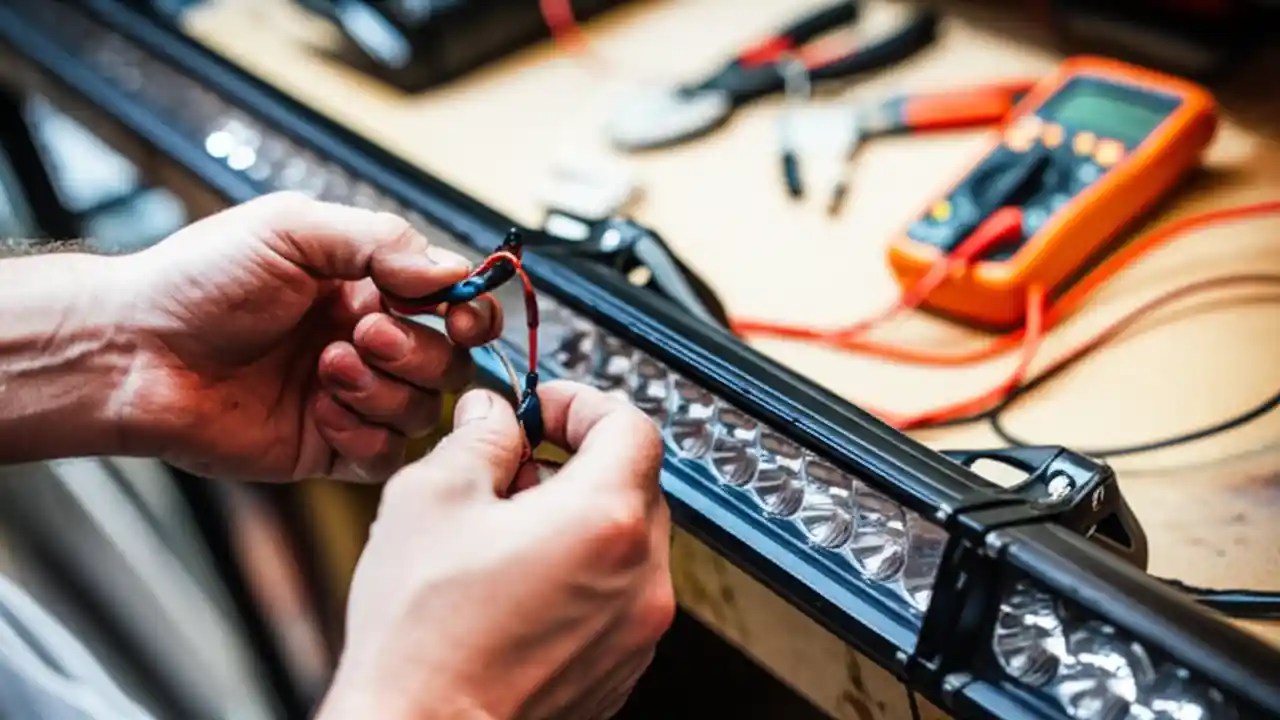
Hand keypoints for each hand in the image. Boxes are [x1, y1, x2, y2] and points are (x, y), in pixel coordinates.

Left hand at [116, 192, 502, 481]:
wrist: (134, 351)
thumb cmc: (200, 281)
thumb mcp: (293, 229)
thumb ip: (382, 239)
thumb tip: (454, 269)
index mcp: (365, 285)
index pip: (451, 302)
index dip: (470, 310)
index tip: (461, 313)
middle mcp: (366, 342)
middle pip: (448, 361)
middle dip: (417, 348)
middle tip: (363, 331)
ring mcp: (349, 399)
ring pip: (423, 411)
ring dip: (385, 389)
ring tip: (326, 367)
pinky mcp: (328, 449)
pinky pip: (386, 457)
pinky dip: (365, 434)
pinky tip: (321, 410)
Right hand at [319, 381, 674, 719]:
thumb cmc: (421, 637)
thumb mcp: (432, 498)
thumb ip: (478, 438)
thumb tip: (494, 414)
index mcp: (605, 522)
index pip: (631, 425)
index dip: (582, 403)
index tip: (543, 409)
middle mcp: (641, 578)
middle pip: (633, 482)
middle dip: (575, 462)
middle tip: (510, 471)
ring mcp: (637, 630)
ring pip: (625, 542)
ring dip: (577, 520)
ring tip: (502, 536)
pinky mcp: (621, 667)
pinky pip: (617, 595)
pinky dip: (581, 574)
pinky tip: (515, 587)